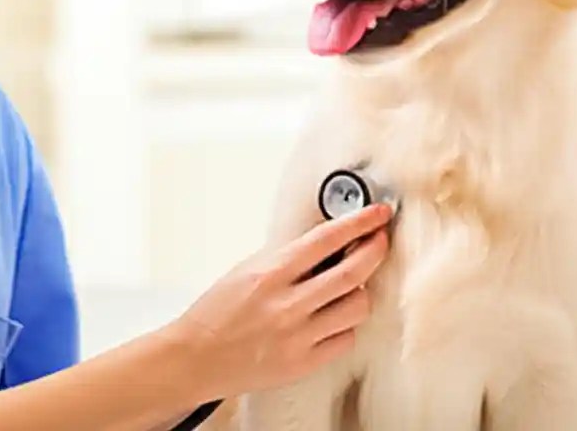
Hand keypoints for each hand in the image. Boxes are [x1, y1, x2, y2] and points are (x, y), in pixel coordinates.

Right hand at [167, 203, 393, 402]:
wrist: (196, 358)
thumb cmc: (215, 313)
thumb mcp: (245, 270)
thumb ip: (285, 258)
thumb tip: (325, 243)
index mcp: (270, 273)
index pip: (327, 239)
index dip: (359, 222)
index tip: (377, 214)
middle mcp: (287, 304)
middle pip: (354, 272)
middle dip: (375, 250)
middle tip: (381, 240)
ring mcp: (298, 336)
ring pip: (357, 307)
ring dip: (362, 292)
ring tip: (350, 287)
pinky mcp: (304, 363)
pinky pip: (345, 339)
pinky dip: (345, 325)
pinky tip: (333, 318)